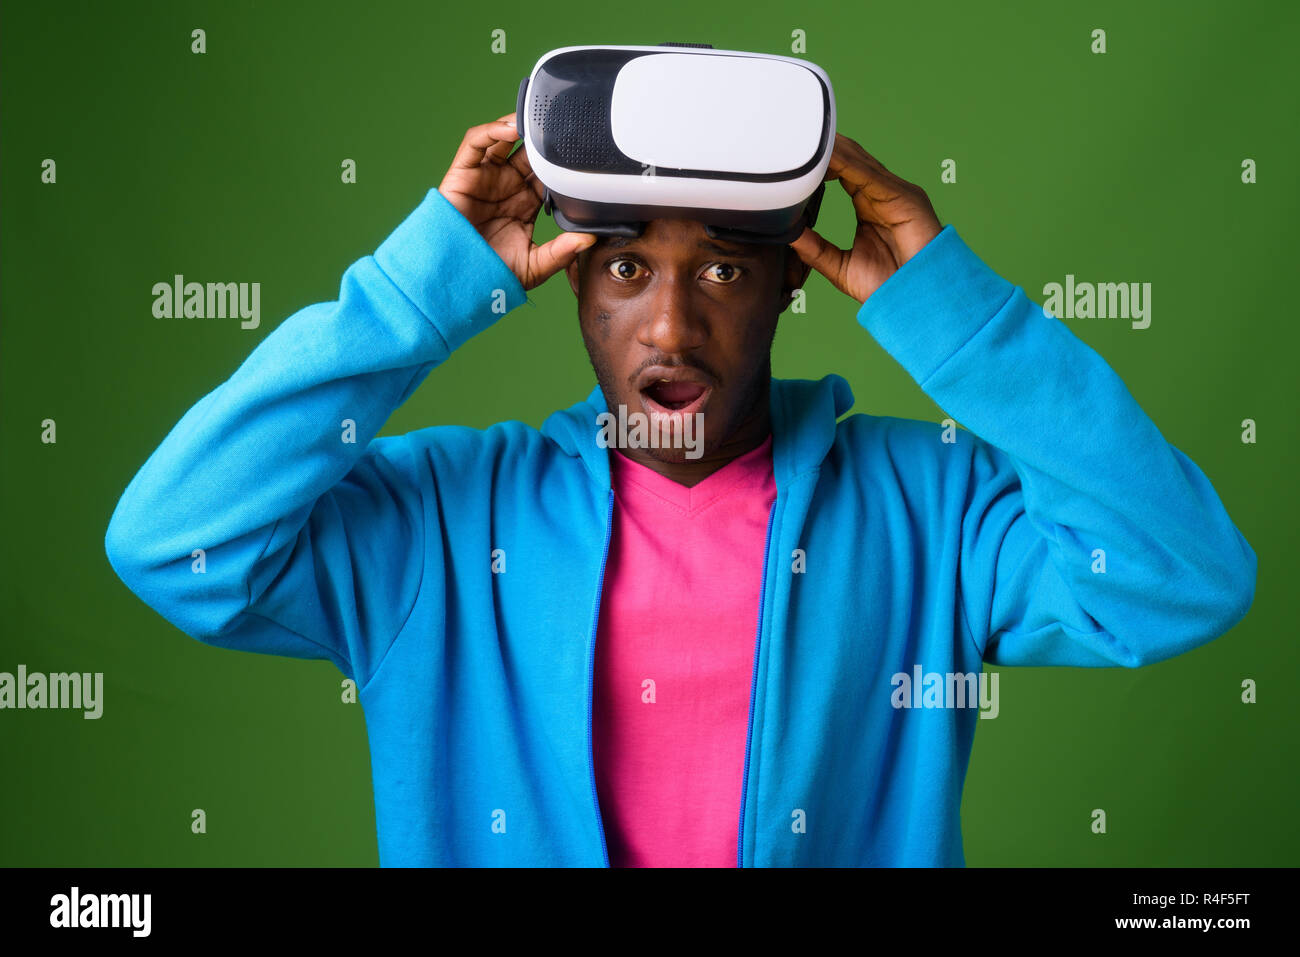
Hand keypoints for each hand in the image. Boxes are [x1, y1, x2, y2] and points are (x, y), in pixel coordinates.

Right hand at [437, 113, 596, 290]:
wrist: (457, 280)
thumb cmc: (490, 273)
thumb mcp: (534, 266)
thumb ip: (561, 252)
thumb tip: (590, 240)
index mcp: (526, 202)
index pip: (549, 172)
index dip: (563, 161)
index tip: (583, 152)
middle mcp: (506, 185)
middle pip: (530, 150)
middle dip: (545, 137)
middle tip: (565, 126)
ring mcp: (485, 177)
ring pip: (503, 138)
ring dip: (520, 124)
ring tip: (539, 117)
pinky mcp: (463, 173)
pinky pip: (476, 142)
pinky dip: (492, 130)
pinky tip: (511, 129)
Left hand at [789, 133, 942, 304]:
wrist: (917, 300)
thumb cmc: (888, 286)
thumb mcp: (840, 266)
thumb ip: (815, 249)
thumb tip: (789, 234)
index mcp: (870, 205)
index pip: (842, 172)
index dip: (820, 163)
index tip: (793, 158)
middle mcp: (884, 193)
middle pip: (851, 160)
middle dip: (825, 149)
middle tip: (792, 141)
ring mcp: (896, 193)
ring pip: (859, 162)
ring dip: (833, 151)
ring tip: (805, 141)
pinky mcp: (904, 198)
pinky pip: (870, 175)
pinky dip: (848, 164)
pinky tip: (828, 157)